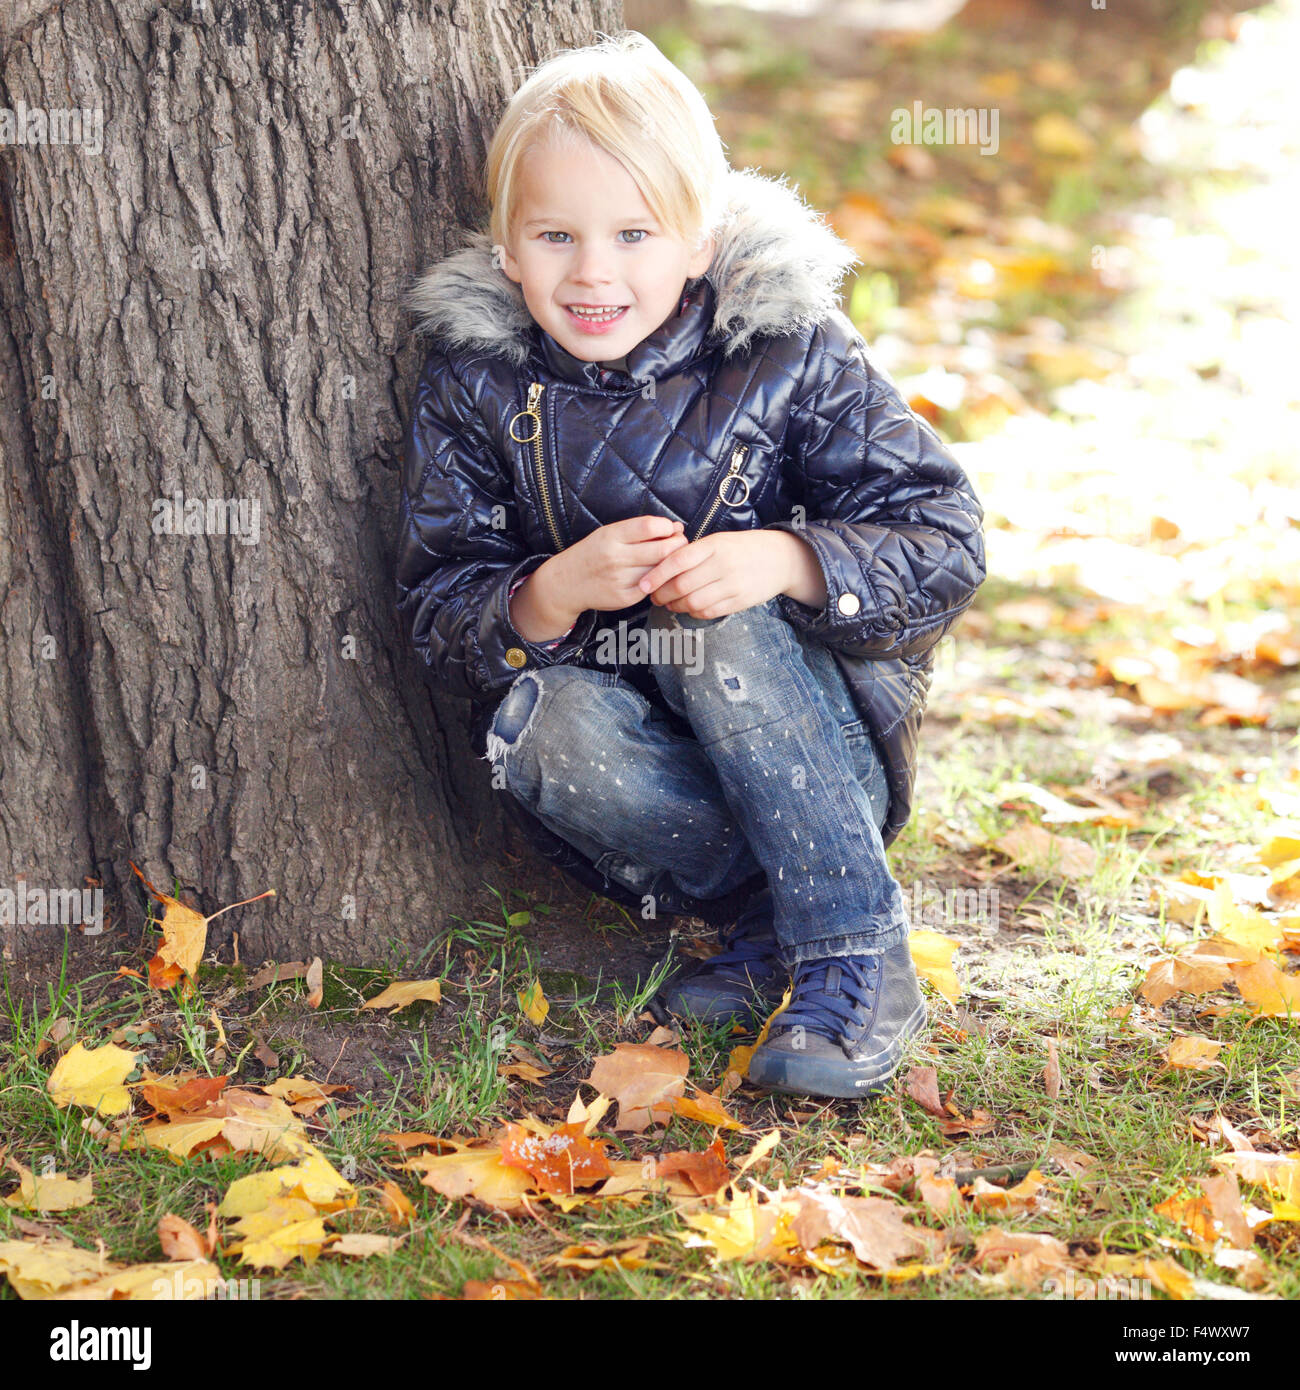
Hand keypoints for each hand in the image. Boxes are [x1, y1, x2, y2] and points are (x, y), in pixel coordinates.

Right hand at [513, 516, 689, 641]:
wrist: (566, 584)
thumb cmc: (592, 554)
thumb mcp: (608, 533)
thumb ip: (639, 530)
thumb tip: (675, 527)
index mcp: (611, 536)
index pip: (650, 526)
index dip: (667, 526)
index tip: (671, 529)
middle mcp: (615, 557)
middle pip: (662, 550)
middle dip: (678, 545)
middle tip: (680, 545)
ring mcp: (620, 580)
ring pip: (660, 570)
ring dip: (671, 565)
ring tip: (670, 560)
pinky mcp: (625, 598)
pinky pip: (652, 588)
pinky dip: (659, 581)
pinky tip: (657, 576)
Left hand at [636, 530, 826, 619]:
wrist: (780, 559)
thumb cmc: (742, 548)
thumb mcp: (719, 541)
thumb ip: (694, 553)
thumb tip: (661, 566)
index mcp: (714, 545)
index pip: (678, 561)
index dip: (657, 575)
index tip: (643, 584)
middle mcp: (722, 565)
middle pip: (682, 585)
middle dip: (661, 594)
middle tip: (653, 596)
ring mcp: (732, 585)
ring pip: (693, 602)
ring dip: (675, 606)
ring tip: (669, 603)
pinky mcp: (739, 602)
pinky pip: (708, 612)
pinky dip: (692, 612)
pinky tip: (688, 607)